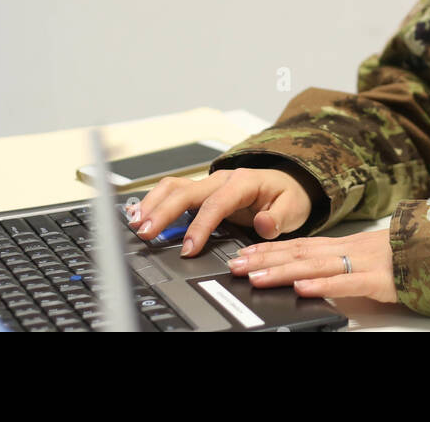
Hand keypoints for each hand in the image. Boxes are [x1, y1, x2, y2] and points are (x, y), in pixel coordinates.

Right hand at [127, 167, 312, 254]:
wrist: (288, 184)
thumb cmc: (287, 196)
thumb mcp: (292, 209)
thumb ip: (278, 218)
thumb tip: (264, 224)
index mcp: (243, 182)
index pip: (216, 204)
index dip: (200, 226)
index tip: (188, 249)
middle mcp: (221, 179)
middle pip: (186, 191)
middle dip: (164, 212)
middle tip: (146, 233)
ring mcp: (209, 183)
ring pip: (174, 187)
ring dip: (153, 204)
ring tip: (137, 224)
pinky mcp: (201, 191)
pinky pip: (173, 191)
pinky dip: (155, 200)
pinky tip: (140, 213)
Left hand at [228, 228, 396, 302]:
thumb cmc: (407, 257)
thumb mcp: (367, 257)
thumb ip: (339, 263)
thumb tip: (306, 273)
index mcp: (344, 245)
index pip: (298, 245)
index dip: (267, 249)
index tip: (240, 254)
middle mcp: (349, 250)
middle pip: (299, 253)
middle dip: (264, 259)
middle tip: (234, 267)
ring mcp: (364, 262)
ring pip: (316, 265)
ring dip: (283, 271)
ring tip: (256, 277)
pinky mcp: (381, 279)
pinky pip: (349, 282)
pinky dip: (324, 284)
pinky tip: (303, 288)